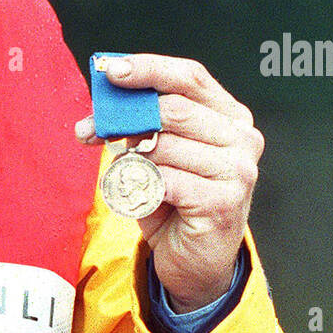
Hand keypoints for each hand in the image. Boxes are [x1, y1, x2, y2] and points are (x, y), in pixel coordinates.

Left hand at [75, 54, 263, 311]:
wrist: (195, 262)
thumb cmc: (175, 202)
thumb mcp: (156, 155)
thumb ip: (140, 126)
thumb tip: (101, 110)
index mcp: (229, 116)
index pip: (189, 77)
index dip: (148, 69)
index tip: (111, 70)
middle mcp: (241, 138)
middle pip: (172, 109)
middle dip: (123, 118)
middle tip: (92, 131)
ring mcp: (237, 170)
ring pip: (163, 147)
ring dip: (132, 163)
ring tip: (127, 180)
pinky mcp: (223, 201)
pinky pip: (164, 181)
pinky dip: (141, 188)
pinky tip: (141, 198)